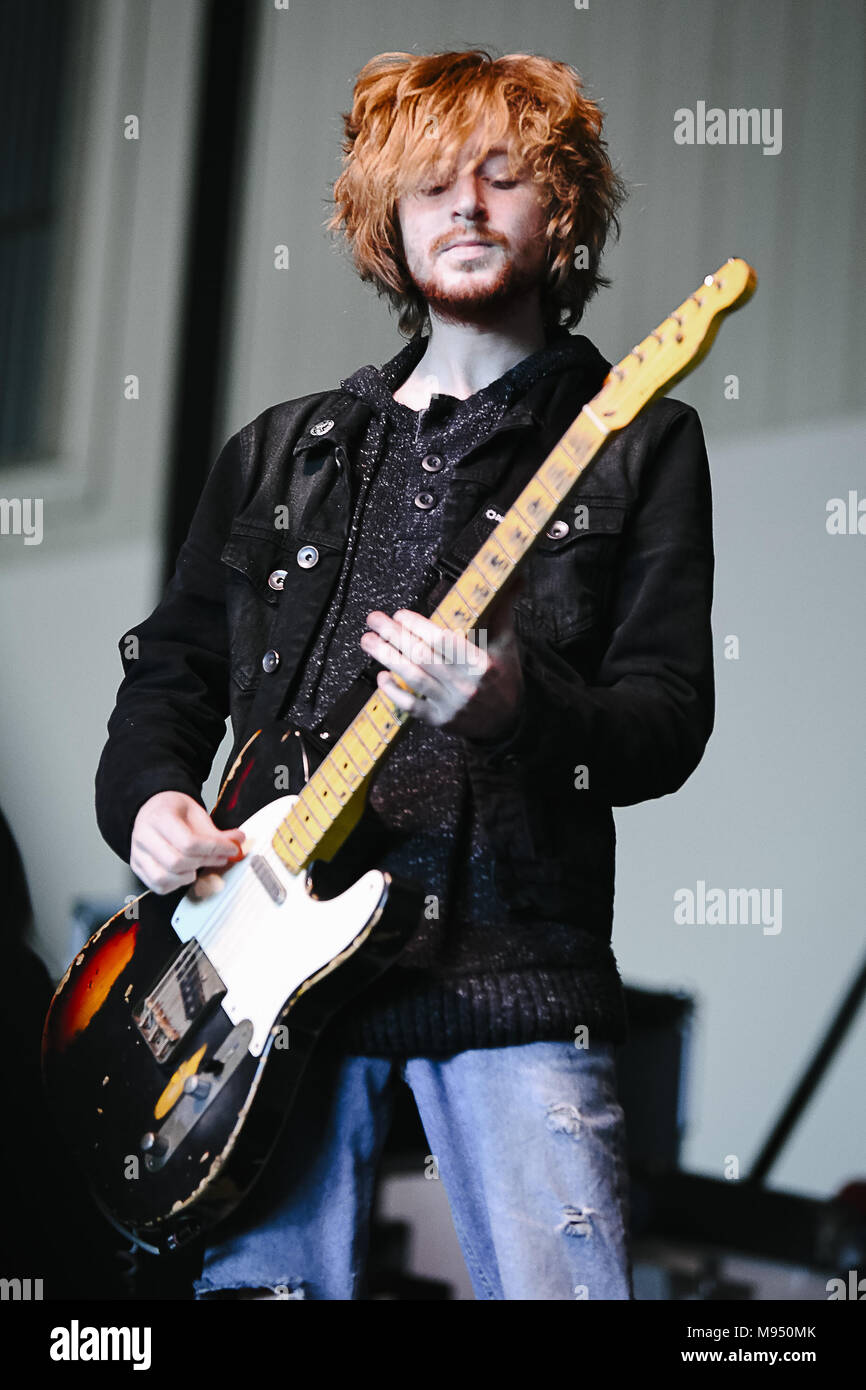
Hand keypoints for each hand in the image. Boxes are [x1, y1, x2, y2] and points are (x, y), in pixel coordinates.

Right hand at [130, 790, 245, 897]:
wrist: (153, 808)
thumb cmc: (174, 811)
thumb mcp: (197, 814)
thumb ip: (217, 832)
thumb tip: (238, 841)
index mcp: (160, 817)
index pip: (188, 842)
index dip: (214, 849)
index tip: (231, 849)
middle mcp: (144, 836)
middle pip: (176, 862)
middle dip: (204, 862)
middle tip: (219, 857)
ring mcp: (138, 853)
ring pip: (164, 877)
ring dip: (189, 875)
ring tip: (200, 864)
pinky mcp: (137, 866)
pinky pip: (157, 885)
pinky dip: (176, 884)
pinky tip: (186, 873)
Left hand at [359, 576, 524, 740]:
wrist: (509, 721)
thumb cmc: (504, 677)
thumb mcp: (507, 644)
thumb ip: (502, 611)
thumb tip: (514, 578)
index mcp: (481, 663)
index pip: (443, 640)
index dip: (418, 626)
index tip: (400, 613)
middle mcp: (465, 685)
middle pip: (422, 656)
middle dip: (393, 635)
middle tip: (374, 620)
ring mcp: (451, 704)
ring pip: (413, 678)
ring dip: (386, 658)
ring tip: (368, 641)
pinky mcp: (439, 720)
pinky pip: (411, 706)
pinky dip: (393, 692)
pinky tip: (381, 676)